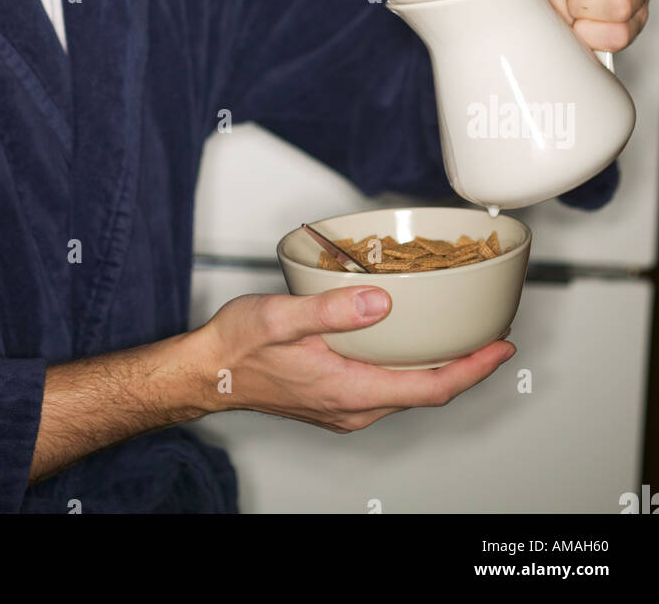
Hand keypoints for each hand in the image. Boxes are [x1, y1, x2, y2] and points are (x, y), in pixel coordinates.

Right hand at [194, 288, 514, 429]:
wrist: (208, 372)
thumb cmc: (237, 346)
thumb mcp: (282, 317)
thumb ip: (332, 310)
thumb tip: (380, 302)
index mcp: (349, 390)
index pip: (429, 388)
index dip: (472, 369)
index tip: (500, 348)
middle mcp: (353, 407)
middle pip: (426, 391)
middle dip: (464, 365)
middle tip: (491, 334)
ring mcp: (345, 407)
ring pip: (406, 390)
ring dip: (436, 365)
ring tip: (459, 335)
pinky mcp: (336, 399)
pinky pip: (386, 387)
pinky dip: (408, 366)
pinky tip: (408, 341)